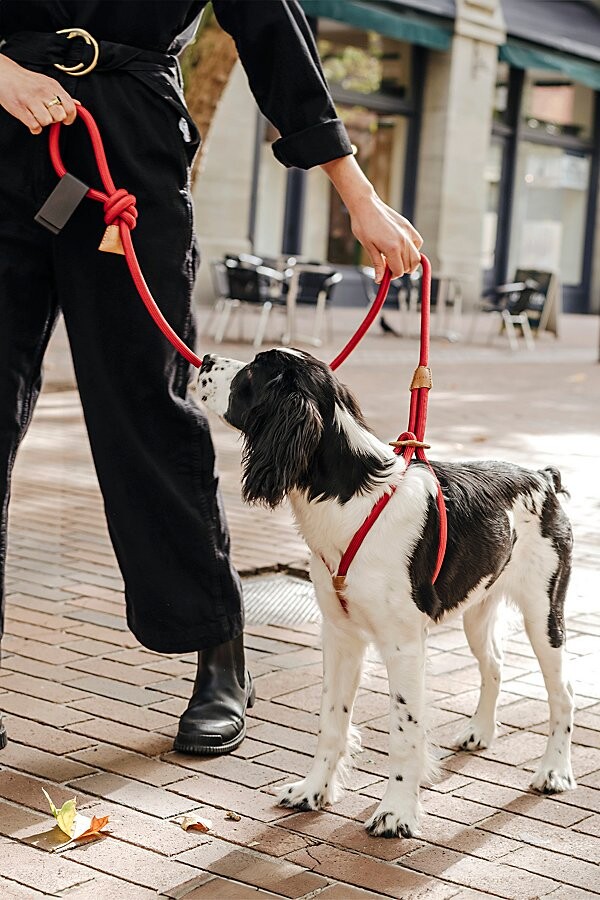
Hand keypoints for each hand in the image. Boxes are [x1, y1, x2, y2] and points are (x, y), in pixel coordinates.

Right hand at [0, 55, 76, 134]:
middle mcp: (43, 92)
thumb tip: (77, 104)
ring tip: (37, 115)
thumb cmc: (26, 81)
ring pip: (47, 121)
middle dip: (55, 119)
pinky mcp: (20, 109)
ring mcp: (31, 100)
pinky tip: (31, 120)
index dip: (70, 117)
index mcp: (52, 86)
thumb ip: (62, 94)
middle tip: (47, 114)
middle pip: (59, 116)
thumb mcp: (46, 83)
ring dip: (43, 122)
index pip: (70, 107)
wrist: (3, 74)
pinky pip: (35, 126)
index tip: (66, 120)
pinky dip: (34, 127)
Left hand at [321, 154, 422, 281]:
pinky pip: (418, 243)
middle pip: (409, 266)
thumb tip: (380, 280)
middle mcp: (403, 242)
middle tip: (388, 266)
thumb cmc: (363, 225)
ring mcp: (408, 233)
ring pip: (416, 257)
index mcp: (392, 249)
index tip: (384, 274)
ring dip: (407, 262)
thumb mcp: (368, 248)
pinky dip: (413, 249)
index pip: (399, 271)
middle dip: (400, 269)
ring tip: (394, 258)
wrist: (366, 205)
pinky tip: (402, 249)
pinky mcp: (408, 226)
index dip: (391, 275)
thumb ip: (377, 264)